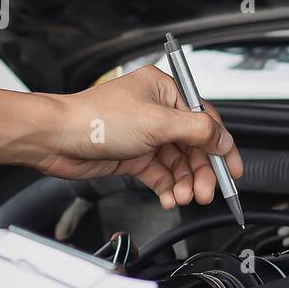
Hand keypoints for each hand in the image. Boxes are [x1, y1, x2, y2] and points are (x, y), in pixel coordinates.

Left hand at [35, 66, 244, 208]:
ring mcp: (145, 135)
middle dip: (201, 171)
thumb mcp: (157, 122)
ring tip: (186, 197)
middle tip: (206, 191)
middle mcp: (156, 111)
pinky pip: (160, 174)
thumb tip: (223, 139)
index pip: (205, 119)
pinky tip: (170, 197)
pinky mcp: (133, 156)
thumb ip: (196, 131)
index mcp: (164, 90)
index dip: (221, 146)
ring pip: (178, 163)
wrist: (56, 139)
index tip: (233, 168)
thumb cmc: (95, 119)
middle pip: (193, 145)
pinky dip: (168, 187)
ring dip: (185, 182)